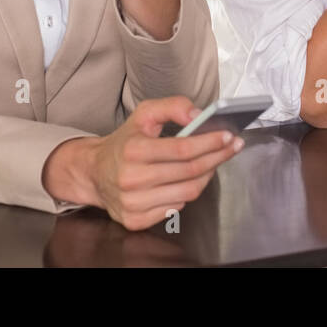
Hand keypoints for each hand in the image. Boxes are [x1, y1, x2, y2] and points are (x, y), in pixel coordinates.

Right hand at [43, 96, 243, 230]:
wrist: (94, 172)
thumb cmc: (124, 142)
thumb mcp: (143, 114)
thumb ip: (172, 106)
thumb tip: (198, 114)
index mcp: (133, 150)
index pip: (183, 149)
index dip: (210, 143)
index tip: (228, 136)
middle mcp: (131, 179)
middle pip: (190, 172)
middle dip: (217, 157)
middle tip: (232, 147)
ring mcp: (133, 203)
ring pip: (188, 192)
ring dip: (206, 176)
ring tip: (212, 162)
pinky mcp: (135, 220)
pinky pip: (176, 208)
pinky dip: (187, 193)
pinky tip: (187, 181)